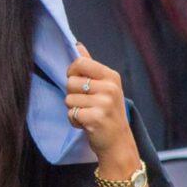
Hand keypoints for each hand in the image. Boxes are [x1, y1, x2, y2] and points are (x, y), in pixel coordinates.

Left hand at [65, 43, 134, 166]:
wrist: (117, 141)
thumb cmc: (107, 112)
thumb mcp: (103, 86)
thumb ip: (89, 66)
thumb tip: (77, 45)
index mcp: (111, 76)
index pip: (79, 63)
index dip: (71, 73)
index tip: (78, 84)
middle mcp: (110, 87)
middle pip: (70, 82)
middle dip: (72, 95)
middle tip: (87, 104)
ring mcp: (105, 102)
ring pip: (68, 99)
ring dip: (74, 109)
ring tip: (89, 114)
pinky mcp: (97, 118)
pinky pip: (71, 114)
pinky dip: (75, 121)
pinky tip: (87, 124)